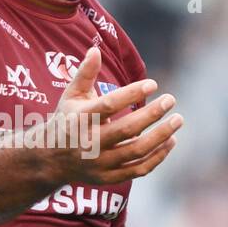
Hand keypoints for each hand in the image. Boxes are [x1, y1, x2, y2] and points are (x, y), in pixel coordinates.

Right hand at [39, 47, 182, 185]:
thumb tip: (95, 49)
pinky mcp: (108, 177)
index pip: (109, 105)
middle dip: (152, 114)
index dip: (132, 93)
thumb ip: (85, 73)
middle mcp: (89, 143)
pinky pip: (138, 169)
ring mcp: (99, 163)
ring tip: (177, 120)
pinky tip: (171, 141)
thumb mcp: (70, 95)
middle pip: (126, 130)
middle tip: (171, 99)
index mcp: (80, 120)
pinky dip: (158, 157)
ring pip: (136, 151)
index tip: (153, 84)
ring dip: (161, 136)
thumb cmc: (66, 120)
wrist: (50, 160)